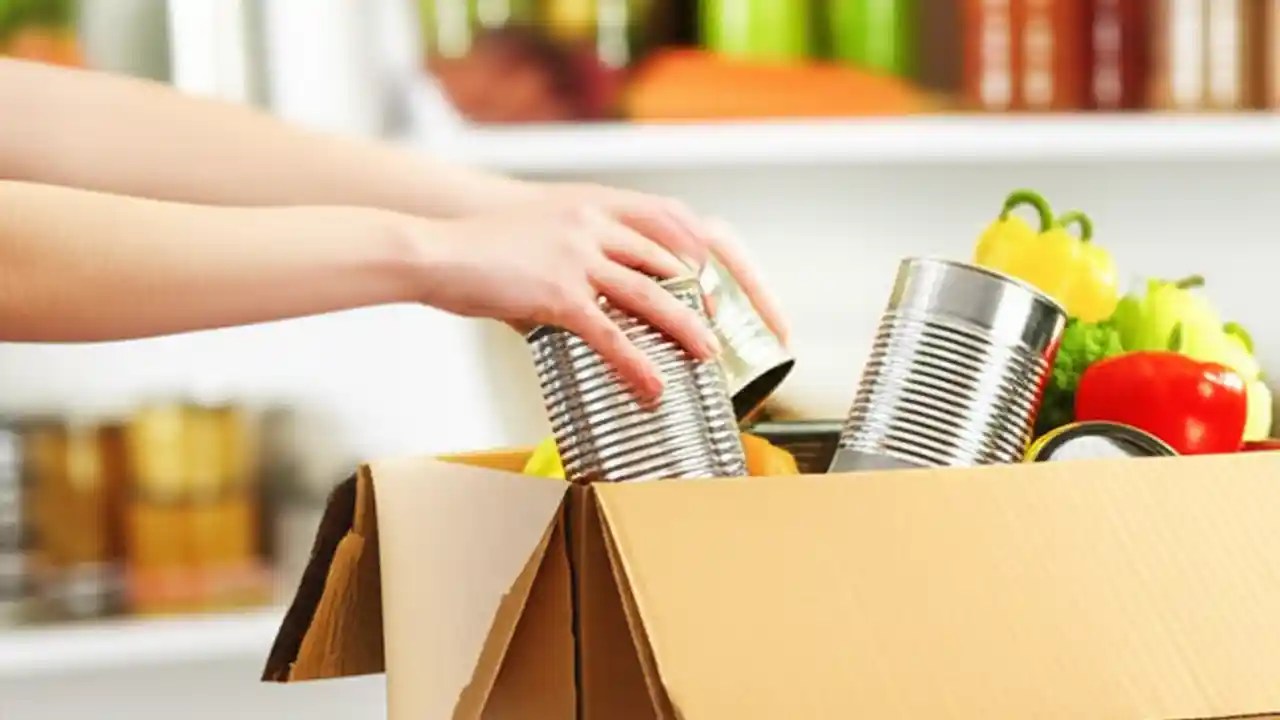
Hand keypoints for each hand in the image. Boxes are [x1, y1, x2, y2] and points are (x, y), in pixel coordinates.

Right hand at [417, 203, 721, 399]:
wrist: (436, 248)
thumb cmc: (485, 246)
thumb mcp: (544, 231)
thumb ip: (582, 256)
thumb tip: (604, 298)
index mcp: (596, 204)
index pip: (672, 219)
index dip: (706, 251)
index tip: (722, 282)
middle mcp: (594, 223)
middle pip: (672, 259)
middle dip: (706, 296)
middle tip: (726, 326)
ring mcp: (577, 257)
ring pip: (651, 295)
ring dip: (686, 329)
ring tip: (708, 356)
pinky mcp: (557, 294)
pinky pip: (610, 333)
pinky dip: (637, 363)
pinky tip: (653, 385)